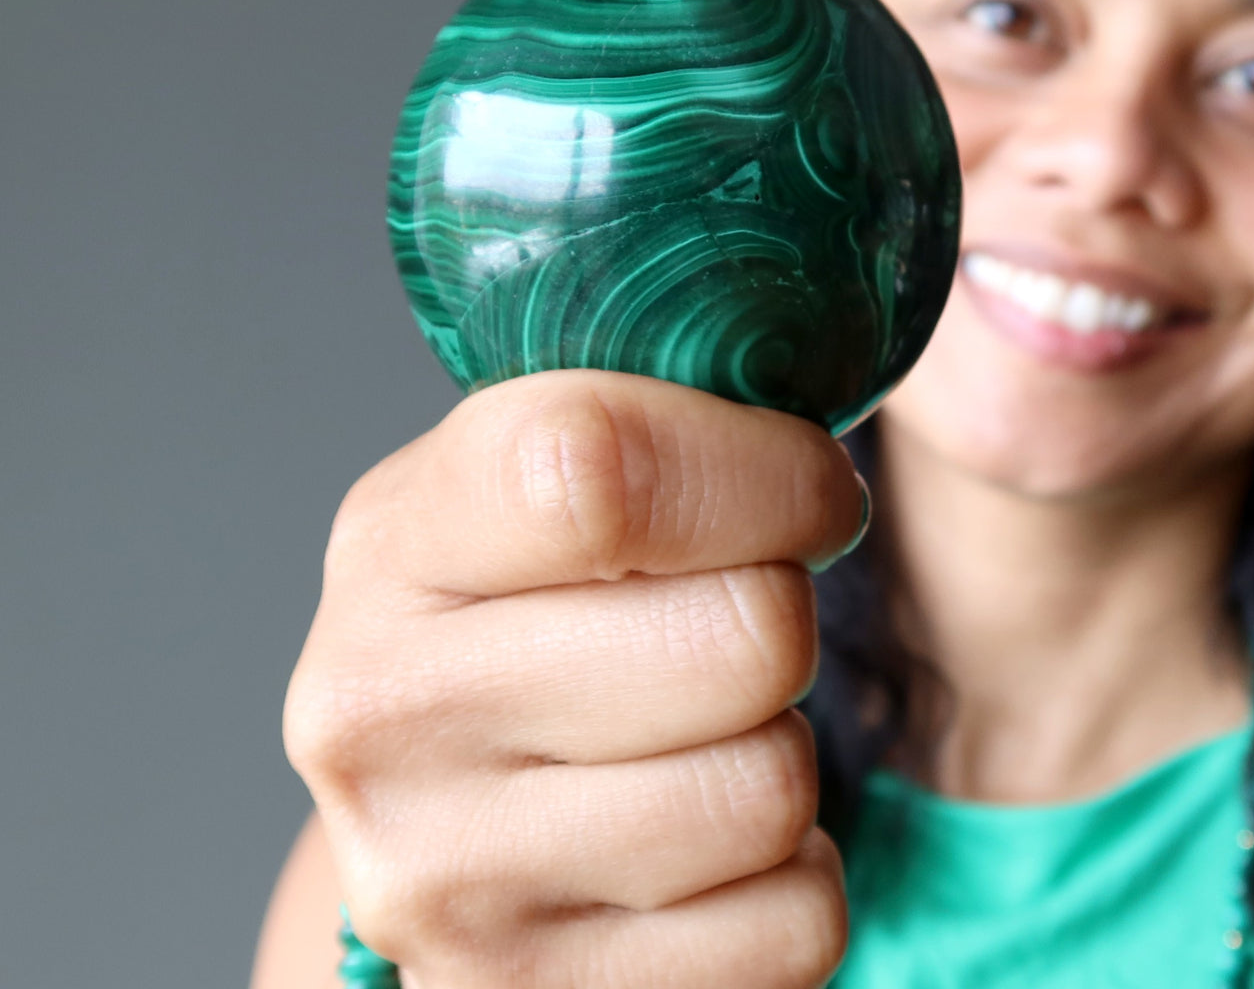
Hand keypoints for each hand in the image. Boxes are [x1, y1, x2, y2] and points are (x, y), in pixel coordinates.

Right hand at [283, 370, 863, 987]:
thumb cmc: (539, 610)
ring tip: (698, 730)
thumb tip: (823, 373)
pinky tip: (699, 842)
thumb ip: (647, 418)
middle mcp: (384, 711)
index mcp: (393, 540)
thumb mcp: (533, 483)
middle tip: (732, 612)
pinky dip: (788, 876)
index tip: (809, 488)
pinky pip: (794, 924)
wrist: (453, 820)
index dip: (765, 471)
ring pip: (773, 787)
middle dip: (783, 612)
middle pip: (741, 636)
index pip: (596, 470)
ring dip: (780, 747)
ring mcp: (448, 880)